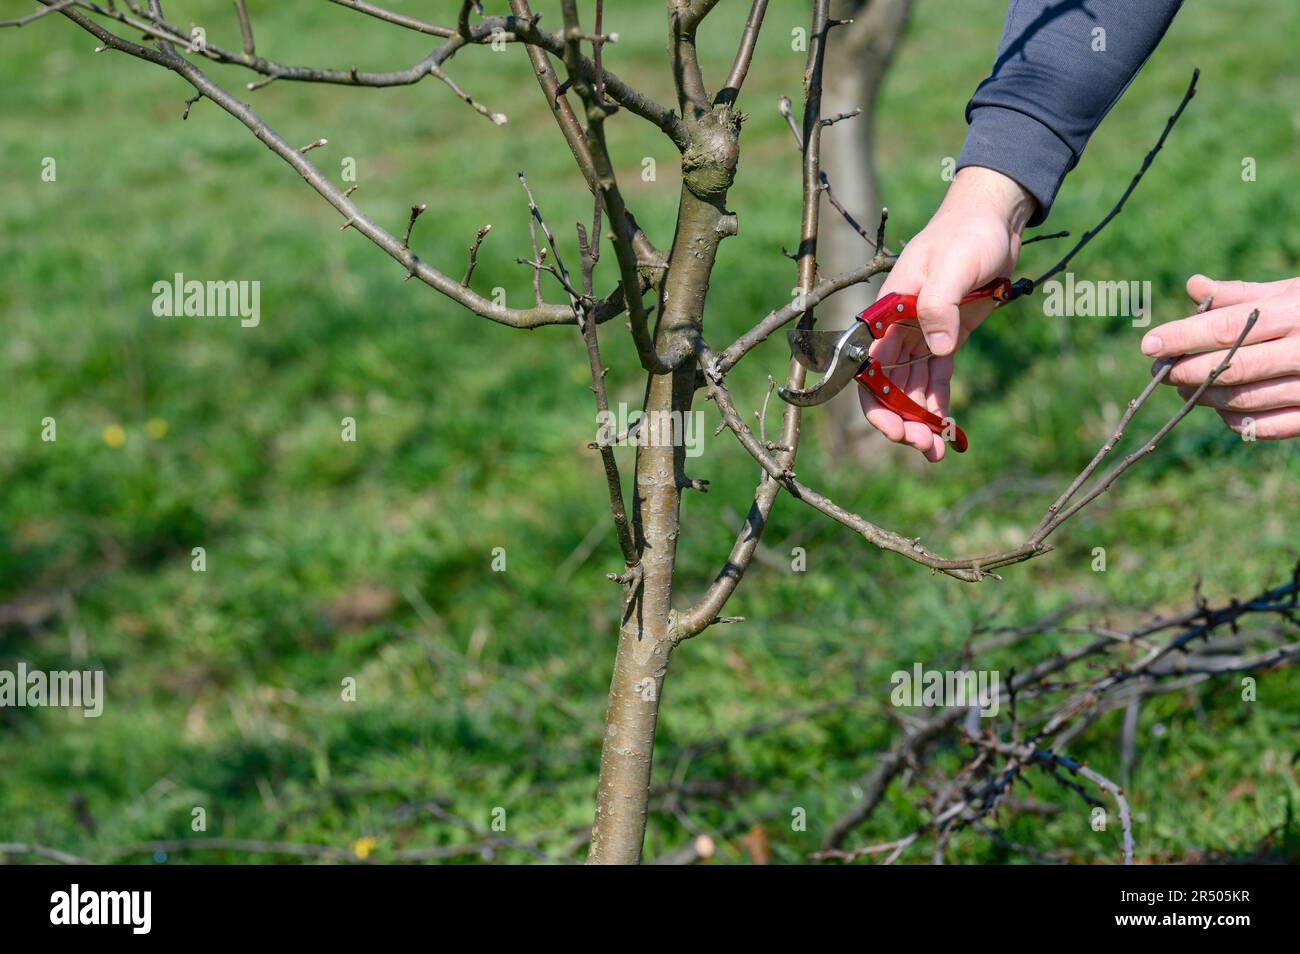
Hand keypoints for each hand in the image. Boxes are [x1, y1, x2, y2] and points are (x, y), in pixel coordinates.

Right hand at [860, 166, 1035, 461]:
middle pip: (887, 386)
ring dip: (920, 419)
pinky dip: (939, 403)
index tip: (894, 430)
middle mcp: (897, 328)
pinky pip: (937, 376)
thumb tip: (939, 348)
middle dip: (900, 420)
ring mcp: (922, 333)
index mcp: (886, 313)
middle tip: (921, 446)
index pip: (866, 367)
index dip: (875, 403)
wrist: (993, 219)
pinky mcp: (948, 335)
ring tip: (935, 451)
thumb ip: (939, 306)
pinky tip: (946, 429)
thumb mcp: (953, 266)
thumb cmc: (967, 235)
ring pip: (912, 387)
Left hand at [1142, 274, 1299, 440]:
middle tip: (1158, 371)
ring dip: (1205, 398)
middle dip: (1185, 371)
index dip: (1183, 336)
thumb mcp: (1291, 294)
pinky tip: (1219, 411)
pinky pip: (1269, 427)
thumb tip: (1193, 285)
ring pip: (1246, 399)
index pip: (1228, 326)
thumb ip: (1242, 295)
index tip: (1148, 344)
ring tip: (1182, 388)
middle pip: (1232, 367)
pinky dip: (1237, 421)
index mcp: (1295, 312)